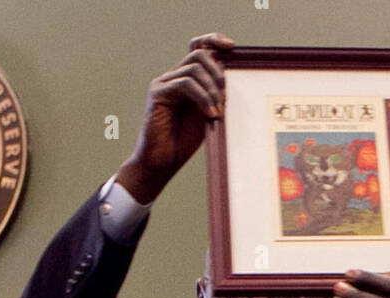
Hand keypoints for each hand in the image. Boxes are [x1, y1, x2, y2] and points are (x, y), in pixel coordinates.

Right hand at [116, 34, 234, 202]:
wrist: (161, 163)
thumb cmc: (182, 143)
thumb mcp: (206, 115)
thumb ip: (214, 96)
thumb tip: (230, 80)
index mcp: (186, 80)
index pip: (198, 49)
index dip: (214, 41)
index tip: (232, 47)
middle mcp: (173, 77)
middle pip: (199, 54)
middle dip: (218, 72)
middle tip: (225, 97)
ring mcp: (164, 83)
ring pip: (194, 68)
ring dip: (212, 89)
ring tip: (217, 112)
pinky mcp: (158, 93)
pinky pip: (185, 84)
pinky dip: (202, 98)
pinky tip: (210, 115)